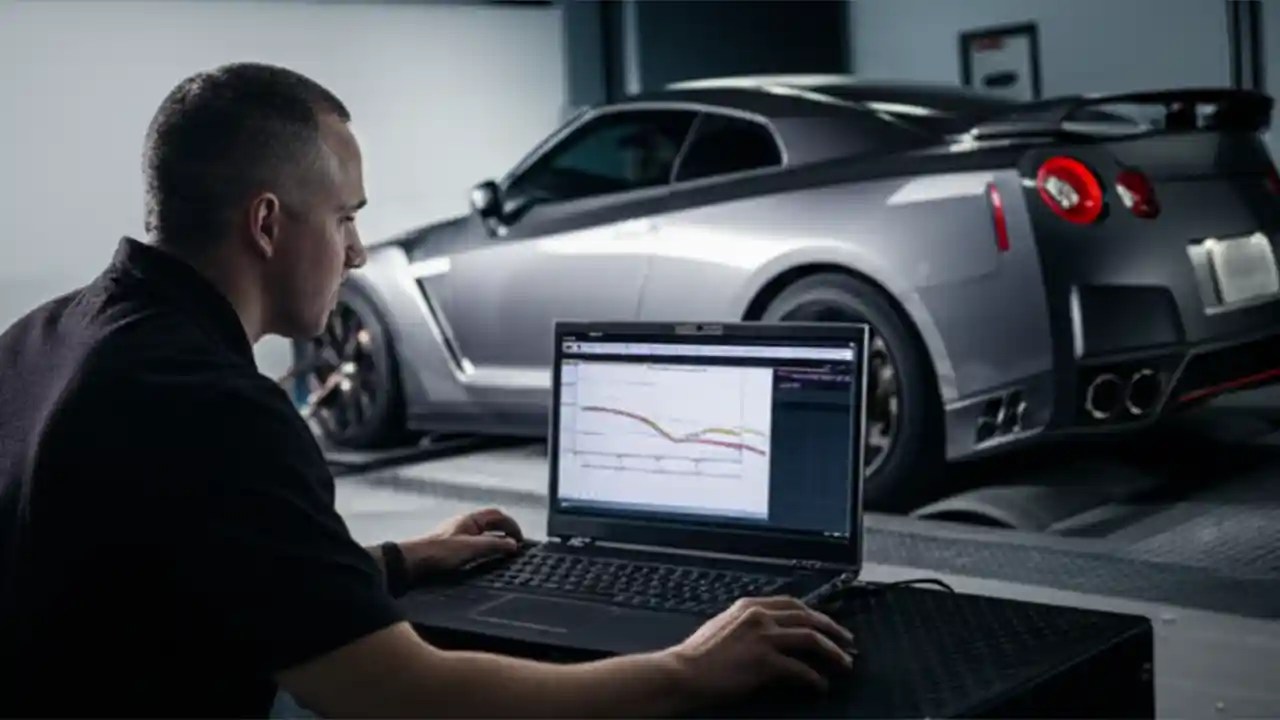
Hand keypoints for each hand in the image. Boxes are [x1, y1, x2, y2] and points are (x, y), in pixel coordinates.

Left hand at [398, 507, 523, 576]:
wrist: (412, 562)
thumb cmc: (439, 552)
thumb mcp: (471, 548)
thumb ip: (494, 545)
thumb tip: (513, 545)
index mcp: (470, 519)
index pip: (498, 515)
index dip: (512, 525)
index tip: (521, 540)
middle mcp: (464, 523)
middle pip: (490, 522)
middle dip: (505, 531)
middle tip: (514, 545)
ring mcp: (456, 533)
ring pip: (482, 533)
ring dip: (495, 539)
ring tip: (502, 552)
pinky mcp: (450, 545)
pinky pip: (473, 542)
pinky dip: (484, 547)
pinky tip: (482, 558)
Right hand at [665, 596, 855, 701]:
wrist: (683, 673)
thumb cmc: (697, 655)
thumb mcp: (724, 627)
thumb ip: (747, 625)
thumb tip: (769, 635)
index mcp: (749, 606)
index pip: (792, 604)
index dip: (814, 614)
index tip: (827, 624)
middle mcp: (759, 616)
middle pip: (808, 617)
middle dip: (832, 629)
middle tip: (848, 641)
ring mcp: (763, 637)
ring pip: (810, 638)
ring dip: (833, 651)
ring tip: (845, 663)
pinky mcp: (765, 662)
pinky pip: (800, 669)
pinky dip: (815, 678)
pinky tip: (821, 686)